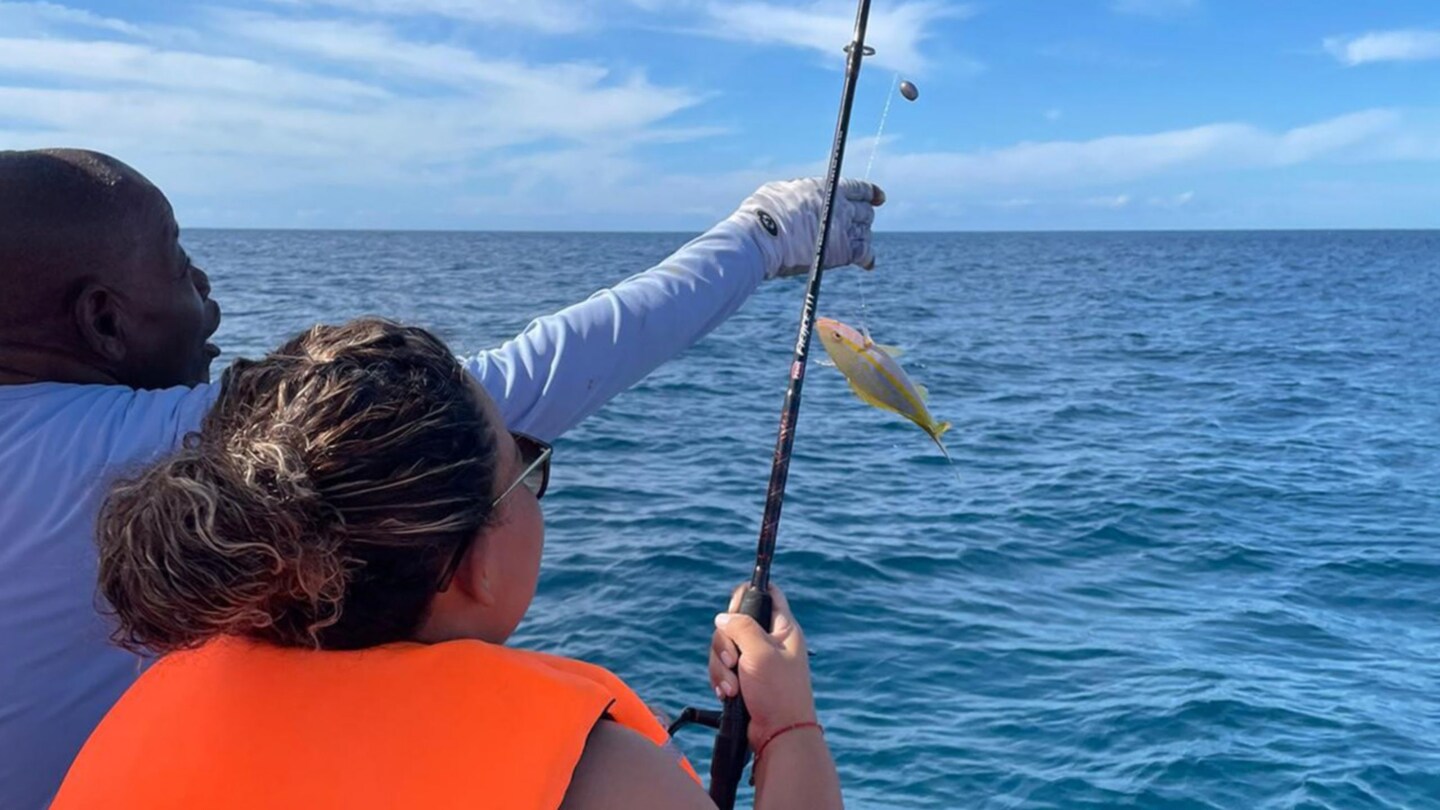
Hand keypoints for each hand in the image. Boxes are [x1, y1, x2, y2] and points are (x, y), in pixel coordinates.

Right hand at [708, 583, 817, 750]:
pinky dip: (720, 679)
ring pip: (723, 647)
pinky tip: (728, 694)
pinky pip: (721, 668)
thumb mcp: (760, 652)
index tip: (737, 610)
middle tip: (734, 662)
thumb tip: (723, 617)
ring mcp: (754, 659)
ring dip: (721, 668)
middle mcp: (768, 640)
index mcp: (783, 628)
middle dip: (725, 644)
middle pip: (734, 622)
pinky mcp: (743, 677)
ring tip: (732, 687)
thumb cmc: (778, 693)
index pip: (768, 594)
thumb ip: (741, 627)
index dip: (749, 594)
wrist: (778, 734)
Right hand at [727, 178, 884, 278]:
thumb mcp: (782, 190)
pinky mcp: (842, 253)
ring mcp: (843, 230)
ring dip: (863, 237)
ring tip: (858, 243)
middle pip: (865, 212)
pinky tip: (868, 264)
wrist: (762, 240)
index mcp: (829, 187)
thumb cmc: (763, 214)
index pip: (860, 188)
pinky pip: (864, 254)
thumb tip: (800, 195)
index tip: (878, 198)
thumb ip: (800, 191)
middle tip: (859, 223)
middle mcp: (841, 207)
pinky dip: (868, 259)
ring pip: (866, 233)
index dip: (872, 193)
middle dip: (864, 217)